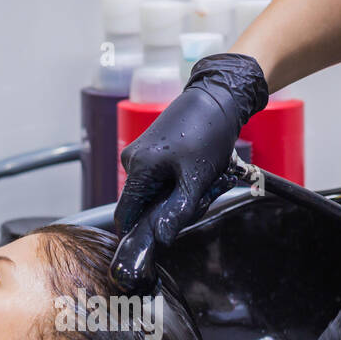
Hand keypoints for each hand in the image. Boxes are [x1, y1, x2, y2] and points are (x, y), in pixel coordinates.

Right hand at [111, 52, 268, 291]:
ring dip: (170, 196)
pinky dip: (172, 181)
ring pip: (148, 191)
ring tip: (198, 182)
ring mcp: (137, 153)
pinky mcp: (147, 148)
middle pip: (139, 204)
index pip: (124, 217)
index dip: (137, 234)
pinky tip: (193, 171)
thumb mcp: (197, 179)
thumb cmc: (208, 134)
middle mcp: (130, 161)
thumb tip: (161, 240)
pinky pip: (154, 177)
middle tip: (194, 202)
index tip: (156, 242)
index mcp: (137, 169)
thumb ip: (178, 212)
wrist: (216, 97)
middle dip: (162, 211)